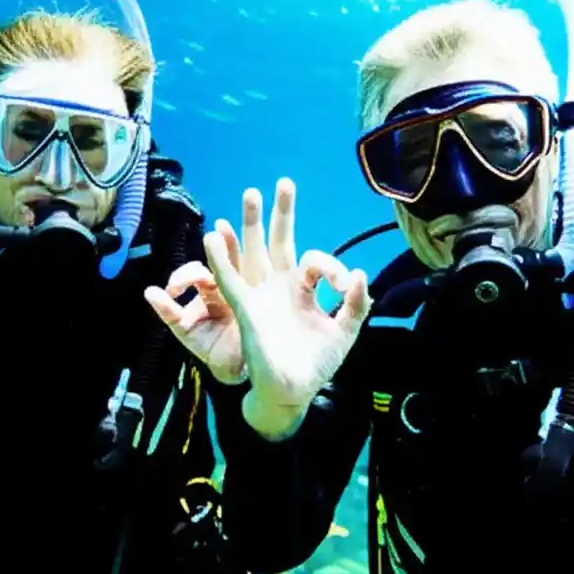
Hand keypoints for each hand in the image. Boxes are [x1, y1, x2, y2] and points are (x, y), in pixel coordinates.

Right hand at [145, 178, 372, 437]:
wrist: (292, 391)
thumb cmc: (316, 364)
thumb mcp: (345, 332)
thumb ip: (356, 304)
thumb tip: (360, 274)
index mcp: (303, 289)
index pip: (317, 260)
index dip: (334, 267)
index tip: (346, 285)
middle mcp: (280, 286)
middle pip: (279, 240)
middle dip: (282, 212)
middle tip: (284, 182)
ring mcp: (261, 295)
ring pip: (253, 252)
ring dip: (251, 223)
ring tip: (251, 193)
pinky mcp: (246, 310)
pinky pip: (230, 281)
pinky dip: (221, 260)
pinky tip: (213, 238)